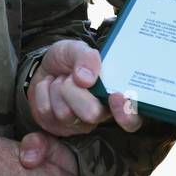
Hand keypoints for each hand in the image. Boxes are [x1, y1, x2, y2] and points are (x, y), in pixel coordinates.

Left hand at [27, 39, 142, 136]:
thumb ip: (86, 57)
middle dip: (75, 91)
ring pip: (65, 113)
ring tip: (60, 79)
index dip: (126, 112)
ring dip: (57, 88)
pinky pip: (46, 112)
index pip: (132, 118)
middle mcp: (99, 114)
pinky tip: (49, 86)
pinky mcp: (57, 127)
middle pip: (92, 114)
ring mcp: (78, 124)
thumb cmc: (67, 60)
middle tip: (71, 77)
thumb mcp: (76, 48)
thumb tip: (86, 78)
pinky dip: (43, 92)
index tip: (115, 96)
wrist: (43, 67)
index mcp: (114, 96)